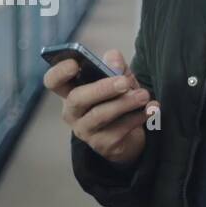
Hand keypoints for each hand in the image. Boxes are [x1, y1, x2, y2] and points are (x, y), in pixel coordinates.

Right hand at [43, 49, 158, 165]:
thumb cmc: (118, 100)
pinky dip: (138, 117)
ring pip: (100, 115)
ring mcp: (85, 131)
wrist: (130, 135)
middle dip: (101, 88)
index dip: (59, 72)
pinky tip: (151, 109)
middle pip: (76, 98)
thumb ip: (115, 66)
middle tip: (125, 82)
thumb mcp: (118, 79)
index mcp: (71, 91)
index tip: (74, 63)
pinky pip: (119, 130)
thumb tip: (114, 61)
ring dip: (124, 103)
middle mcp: (72, 113)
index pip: (53, 81)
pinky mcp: (103, 145)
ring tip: (144, 95)